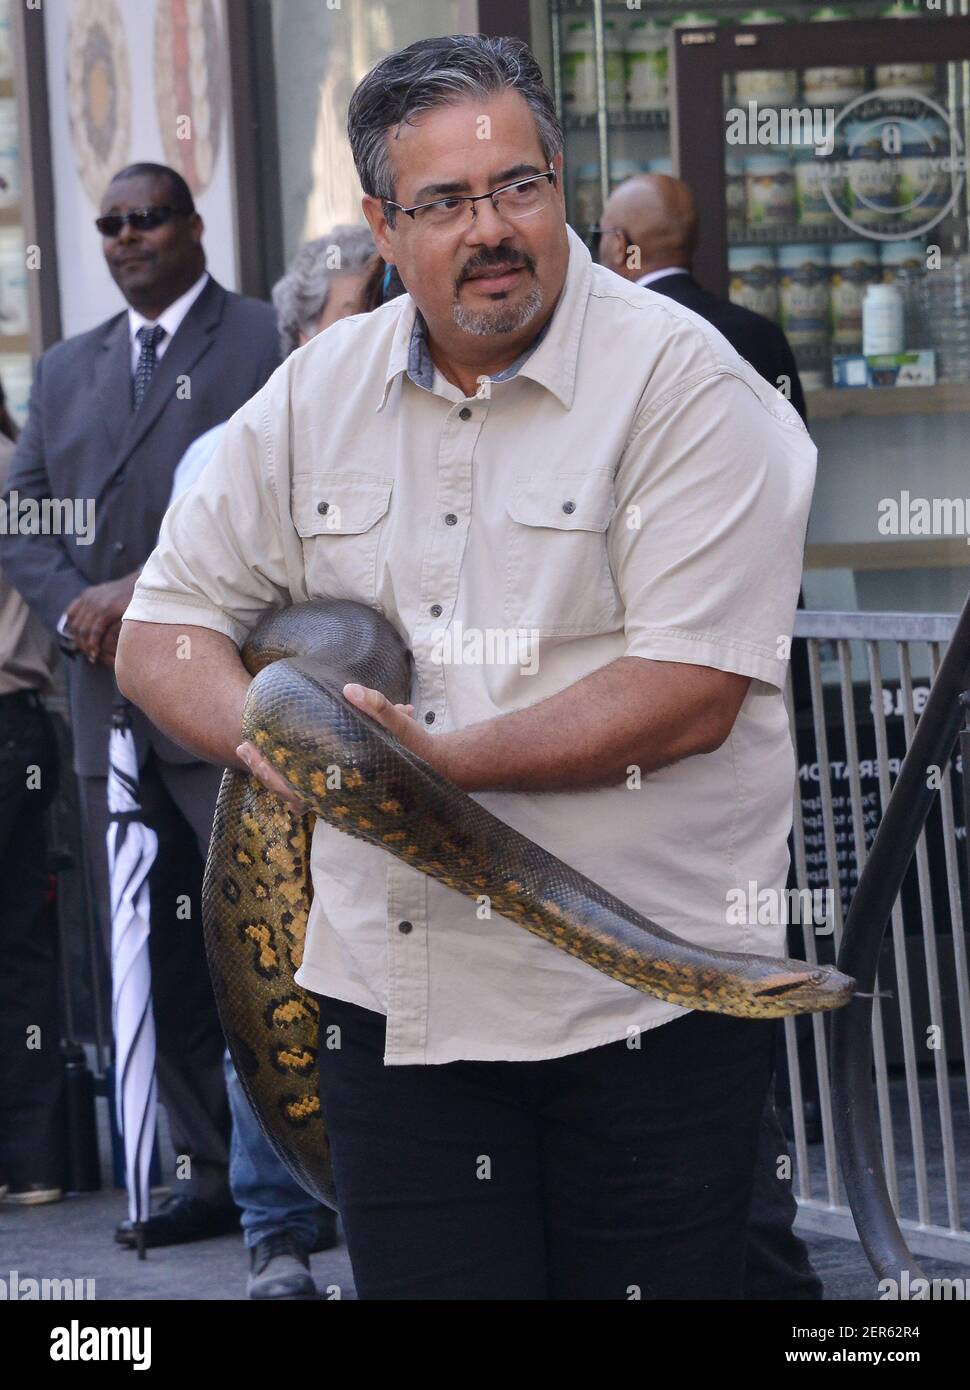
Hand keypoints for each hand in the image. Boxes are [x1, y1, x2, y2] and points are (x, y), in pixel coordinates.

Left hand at [67, 574, 139, 662]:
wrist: (148, 586)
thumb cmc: (133, 595)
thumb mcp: (111, 598)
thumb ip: (100, 607)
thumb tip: (91, 621)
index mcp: (88, 594)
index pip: (72, 615)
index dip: (73, 631)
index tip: (80, 643)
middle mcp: (89, 598)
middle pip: (76, 624)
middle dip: (79, 641)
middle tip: (87, 653)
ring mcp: (97, 603)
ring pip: (83, 630)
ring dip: (85, 646)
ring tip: (92, 656)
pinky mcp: (106, 610)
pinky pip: (94, 632)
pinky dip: (93, 644)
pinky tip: (96, 653)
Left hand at [236, 690, 420, 811]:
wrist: (442, 769)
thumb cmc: (418, 748)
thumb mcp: (399, 725)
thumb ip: (375, 706)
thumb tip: (349, 688)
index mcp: (345, 785)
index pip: (295, 785)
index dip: (269, 768)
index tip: (250, 748)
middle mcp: (340, 796)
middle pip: (289, 790)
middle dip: (264, 768)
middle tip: (243, 745)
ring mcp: (343, 796)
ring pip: (299, 790)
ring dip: (277, 770)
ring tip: (256, 749)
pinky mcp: (348, 790)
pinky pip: (314, 784)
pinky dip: (296, 771)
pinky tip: (287, 754)